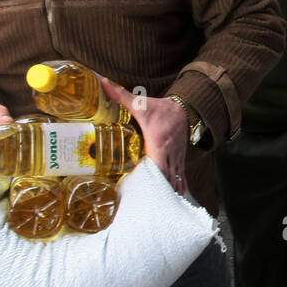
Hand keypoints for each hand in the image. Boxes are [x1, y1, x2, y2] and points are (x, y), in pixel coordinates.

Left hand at [102, 78, 187, 195]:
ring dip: (170, 190)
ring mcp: (176, 156)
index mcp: (158, 142)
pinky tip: (178, 195)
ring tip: (164, 204)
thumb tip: (102, 82)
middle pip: (166, 175)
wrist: (184, 108)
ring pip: (175, 177)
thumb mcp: (140, 103)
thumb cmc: (160, 109)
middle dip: (160, 190)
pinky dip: (179, 185)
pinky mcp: (180, 157)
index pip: (157, 164)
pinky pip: (181, 174)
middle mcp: (169, 152)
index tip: (148, 189)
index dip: (154, 177)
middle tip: (152, 203)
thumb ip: (120, 95)